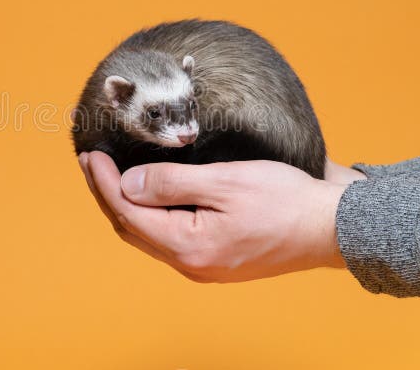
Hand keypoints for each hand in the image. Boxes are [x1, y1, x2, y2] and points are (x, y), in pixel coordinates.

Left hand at [78, 152, 350, 282]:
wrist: (330, 228)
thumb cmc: (284, 200)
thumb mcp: (224, 182)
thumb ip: (171, 184)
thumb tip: (127, 184)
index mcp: (189, 248)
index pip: (128, 213)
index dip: (103, 183)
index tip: (89, 154)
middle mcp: (191, 265)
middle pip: (132, 229)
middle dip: (107, 194)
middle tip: (92, 161)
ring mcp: (204, 266)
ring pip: (149, 235)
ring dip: (126, 205)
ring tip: (110, 175)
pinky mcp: (216, 260)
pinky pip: (169, 239)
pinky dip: (150, 215)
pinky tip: (148, 196)